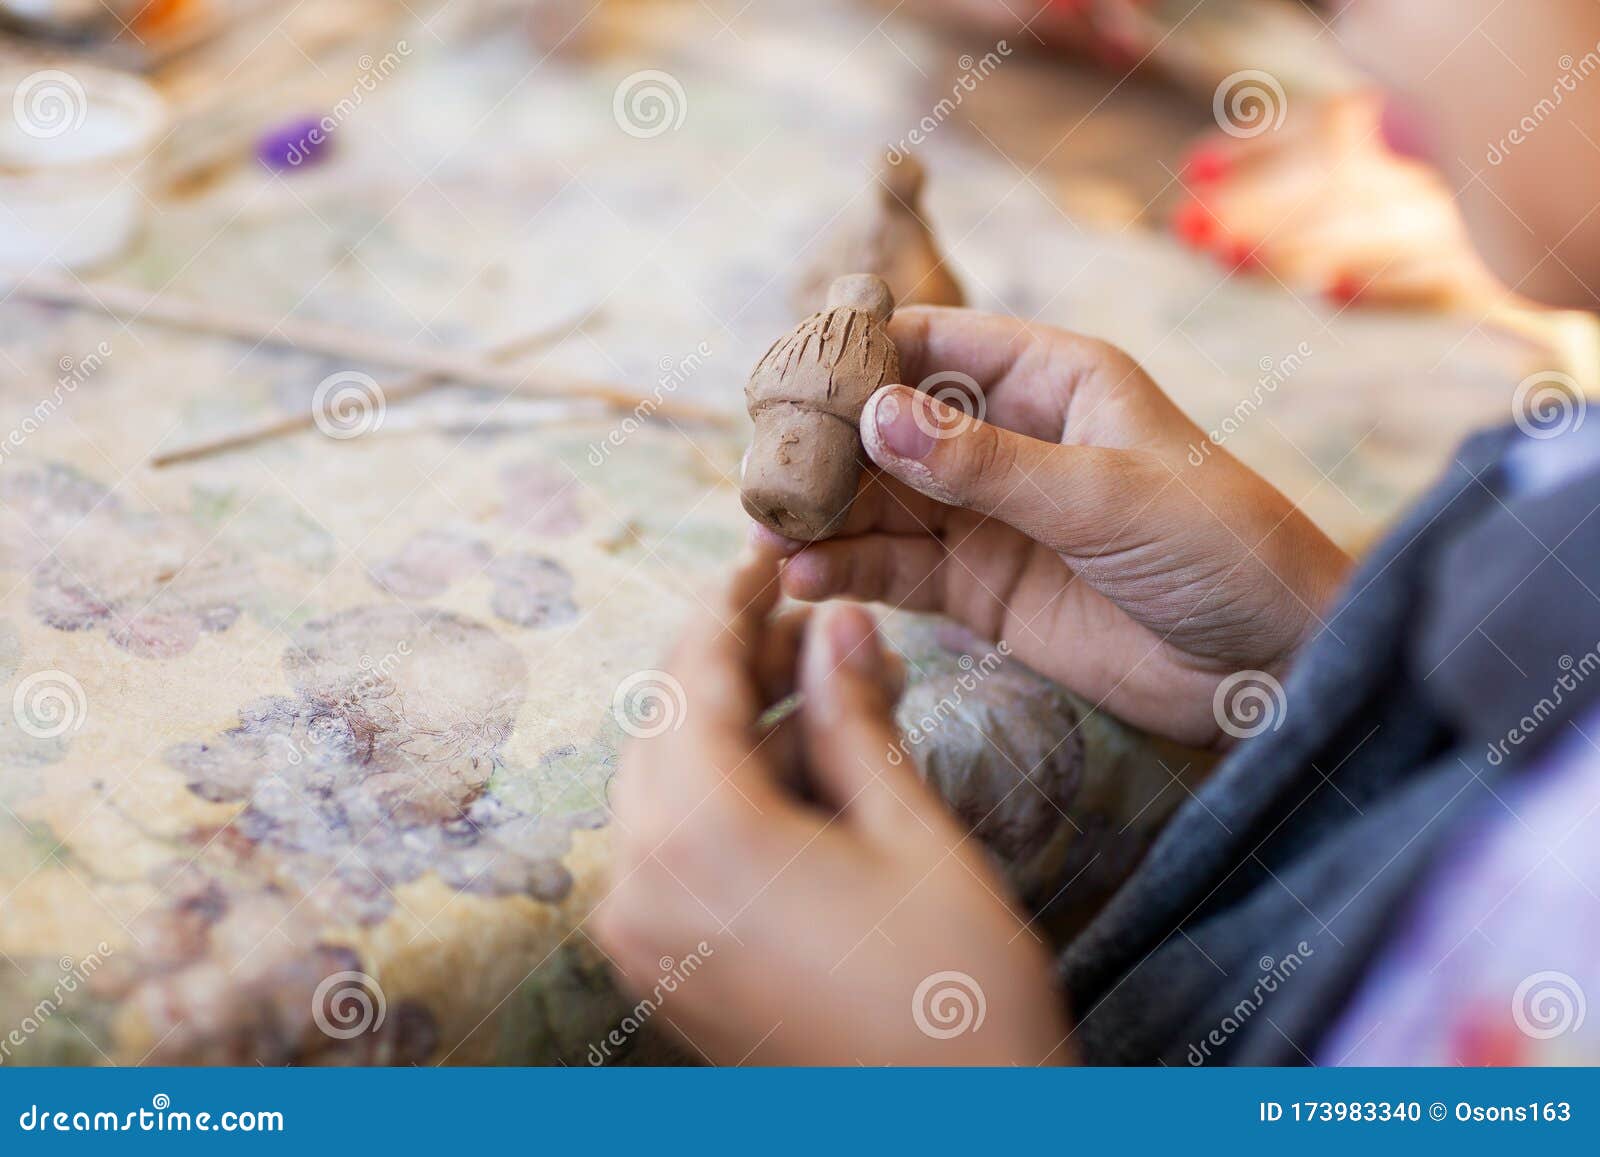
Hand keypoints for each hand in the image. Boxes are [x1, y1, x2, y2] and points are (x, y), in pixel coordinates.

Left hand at [593, 551, 1068, 1065]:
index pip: (693, 676)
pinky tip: (806, 774)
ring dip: (741, 729)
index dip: (733, 604)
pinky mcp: (663, 968)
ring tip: (836, 697)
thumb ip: (853, 715)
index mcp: (697, 836)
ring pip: (669, 781)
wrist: (951, 1137)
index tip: (766, 556)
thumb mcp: (912, 833)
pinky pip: (674, 844)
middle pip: (669, 723)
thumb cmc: (953, 996)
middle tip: (818, 627)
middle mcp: (641, 882)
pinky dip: (729, 796)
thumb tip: (835, 622)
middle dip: (740, 664)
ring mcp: (644, 934)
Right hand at [756, 308, 1351, 748]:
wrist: (1271, 663)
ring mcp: (990, 516)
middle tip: (766, 477)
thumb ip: (986, 463)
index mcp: (1052, 380)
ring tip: (767, 540)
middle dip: (827, 449)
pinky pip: (899, 570)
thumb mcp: (1103, 493)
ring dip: (826, 519)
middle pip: (891, 428)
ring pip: (884, 503)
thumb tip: (875, 416)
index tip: (791, 378)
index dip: (859, 355)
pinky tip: (803, 579)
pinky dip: (850, 572)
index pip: (933, 342)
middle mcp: (1009, 439)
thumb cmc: (1219, 546)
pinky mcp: (981, 589)